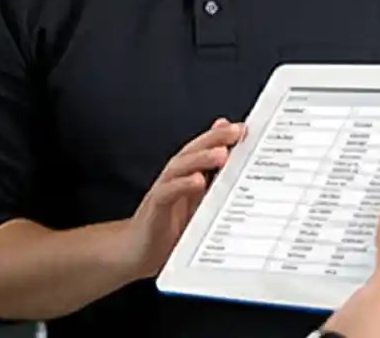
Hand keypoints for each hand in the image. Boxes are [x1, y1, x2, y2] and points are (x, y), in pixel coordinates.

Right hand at [120, 118, 244, 278]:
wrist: (136, 252)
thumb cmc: (169, 229)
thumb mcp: (198, 207)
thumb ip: (213, 185)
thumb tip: (233, 167)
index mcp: (185, 177)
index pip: (203, 150)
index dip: (221, 136)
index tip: (243, 128)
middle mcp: (173, 179)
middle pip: (192, 152)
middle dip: (213, 139)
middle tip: (234, 131)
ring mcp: (162, 192)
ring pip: (179, 168)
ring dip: (200, 158)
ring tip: (221, 153)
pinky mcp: (154, 211)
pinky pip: (167, 194)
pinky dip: (181, 185)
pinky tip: (197, 181)